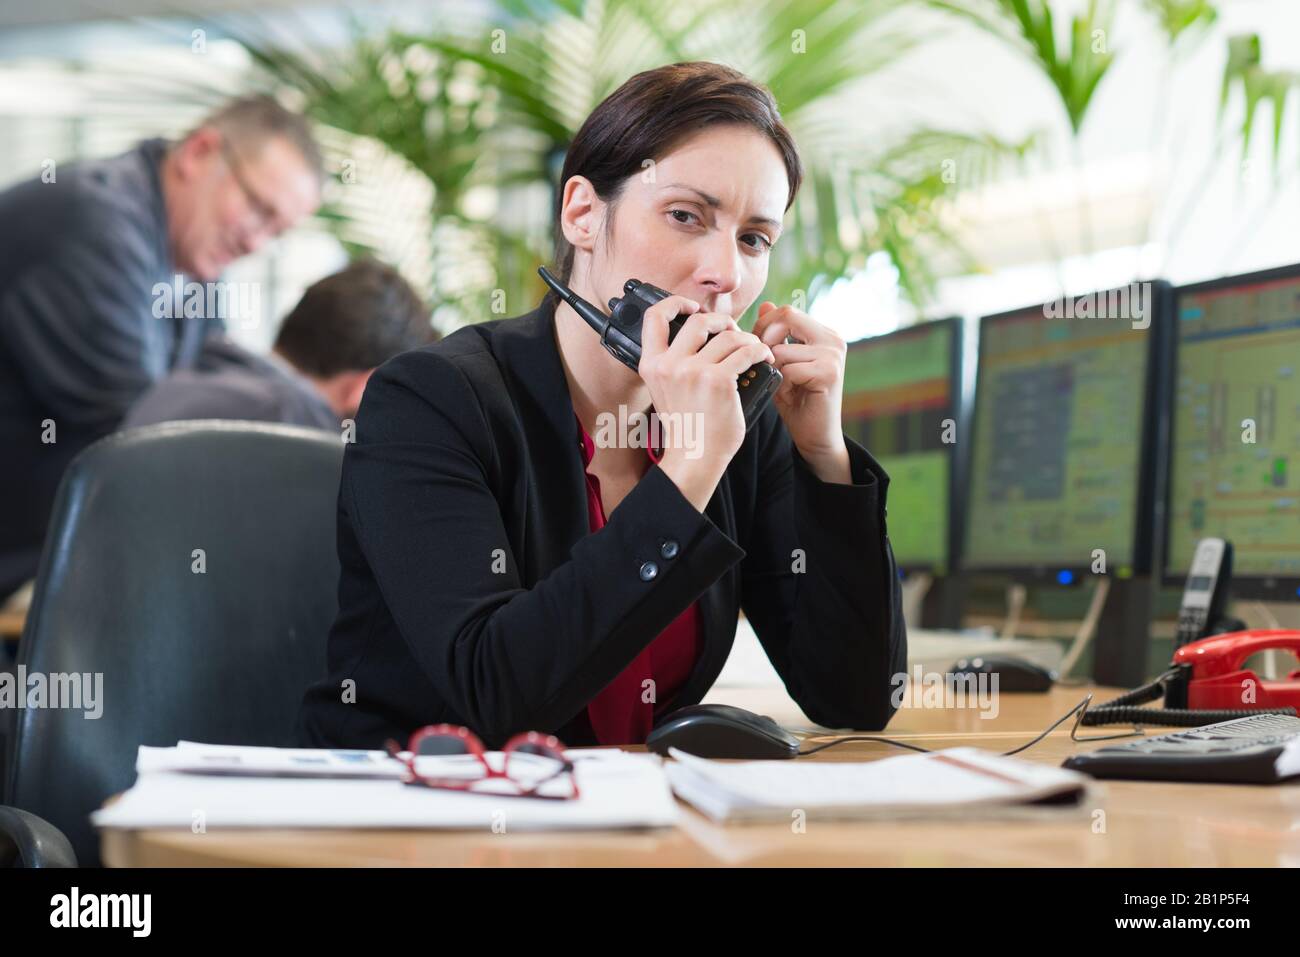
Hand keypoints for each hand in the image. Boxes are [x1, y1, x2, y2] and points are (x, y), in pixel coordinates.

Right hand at [638, 296, 774, 509]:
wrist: (695, 457)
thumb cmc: (687, 426)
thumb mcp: (665, 390)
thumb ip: (673, 363)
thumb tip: (695, 334)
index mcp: (651, 365)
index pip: (654, 317)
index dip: (674, 304)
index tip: (692, 307)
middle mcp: (669, 365)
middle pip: (698, 321)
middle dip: (721, 321)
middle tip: (733, 332)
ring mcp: (693, 372)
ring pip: (728, 336)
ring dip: (746, 338)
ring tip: (754, 349)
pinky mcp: (718, 381)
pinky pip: (746, 352)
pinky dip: (759, 352)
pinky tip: (763, 359)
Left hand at [753, 302, 850, 480]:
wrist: (815, 435)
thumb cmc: (796, 400)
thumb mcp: (781, 363)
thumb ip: (775, 335)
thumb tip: (765, 305)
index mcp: (822, 333)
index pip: (786, 312)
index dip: (763, 326)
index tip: (754, 347)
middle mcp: (833, 339)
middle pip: (787, 317)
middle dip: (764, 339)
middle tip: (762, 363)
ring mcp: (833, 354)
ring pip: (782, 348)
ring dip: (773, 369)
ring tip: (781, 384)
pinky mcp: (830, 373)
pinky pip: (789, 369)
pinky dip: (781, 384)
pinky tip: (789, 394)